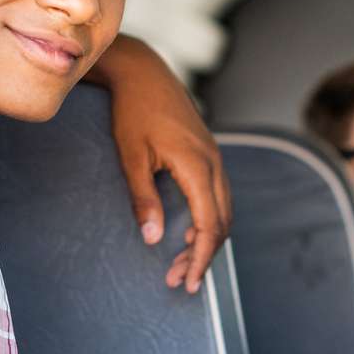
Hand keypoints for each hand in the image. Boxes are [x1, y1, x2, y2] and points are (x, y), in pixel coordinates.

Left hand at [89, 34, 232, 292]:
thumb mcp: (131, 156)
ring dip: (207, 239)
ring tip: (184, 262)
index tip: (188, 282)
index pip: (209, 225)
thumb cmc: (132, 111)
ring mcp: (214, 157)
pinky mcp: (208, 153)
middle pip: (222, 222)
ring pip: (223, 210)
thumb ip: (143, 198)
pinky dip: (208, 219)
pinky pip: (218, 195)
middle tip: (181, 280)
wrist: (142, 70)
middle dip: (204, 255)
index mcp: (197, 165)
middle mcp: (213, 163)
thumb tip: (152, 239)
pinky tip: (189, 232)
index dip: (201, 258)